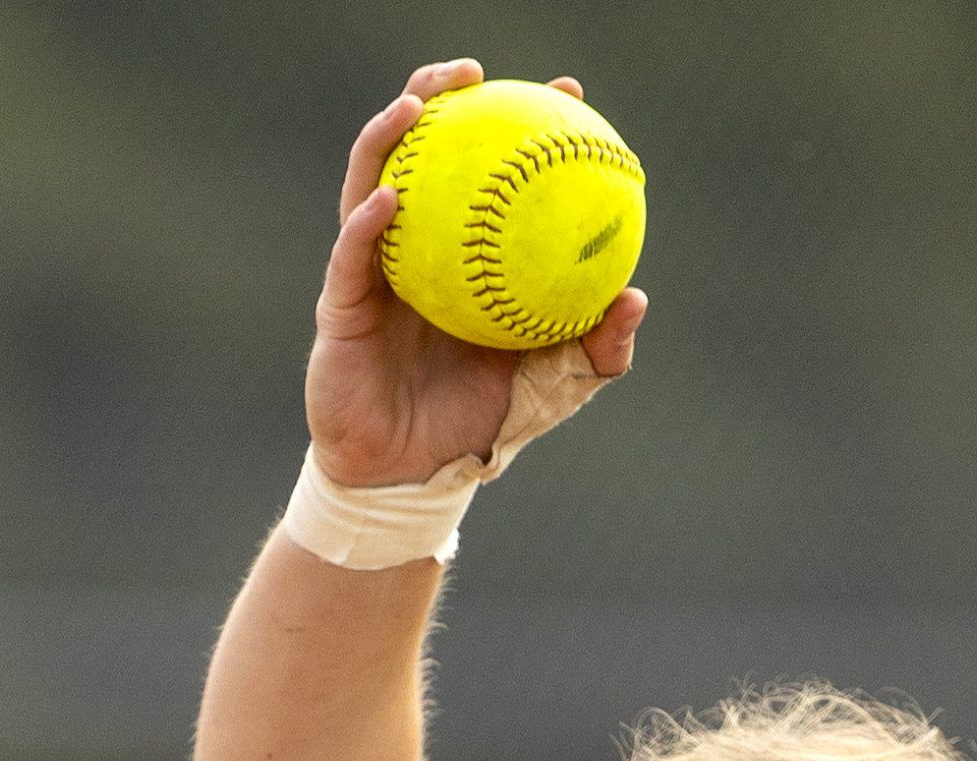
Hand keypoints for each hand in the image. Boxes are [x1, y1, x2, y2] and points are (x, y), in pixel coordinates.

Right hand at [305, 60, 649, 486]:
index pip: (492, 175)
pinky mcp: (340, 303)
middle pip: (422, 155)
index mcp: (464, 254)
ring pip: (371, 182)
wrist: (414, 473)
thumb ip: (598, 346)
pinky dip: (370, 221)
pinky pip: (353, 254)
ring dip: (391, 137)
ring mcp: (372, 270)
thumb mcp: (555, 384)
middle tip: (473, 70)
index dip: (524, 128)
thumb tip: (635, 297)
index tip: (568, 93)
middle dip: (440, 99)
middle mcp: (416, 249)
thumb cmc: (478, 420)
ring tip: (418, 104)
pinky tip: (391, 197)